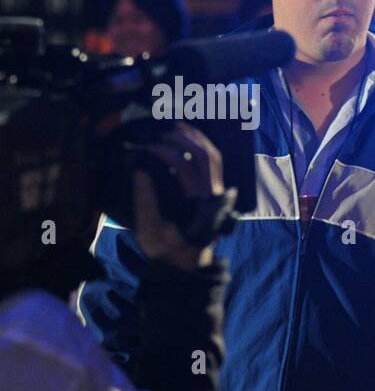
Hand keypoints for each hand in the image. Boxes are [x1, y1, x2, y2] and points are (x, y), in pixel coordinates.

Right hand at [133, 123, 223, 271]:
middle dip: (184, 139)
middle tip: (163, 132)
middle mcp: (212, 195)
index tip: (148, 147)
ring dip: (197, 139)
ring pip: (214, 158)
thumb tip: (141, 170)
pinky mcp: (216, 192)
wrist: (186, 263)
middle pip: (205, 156)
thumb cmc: (166, 247)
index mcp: (197, 203)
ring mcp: (217, 193)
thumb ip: (145, 200)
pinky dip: (203, 147)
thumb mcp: (149, 228)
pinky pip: (215, 165)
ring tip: (179, 126)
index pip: (185, 166)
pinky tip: (189, 139)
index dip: (166, 152)